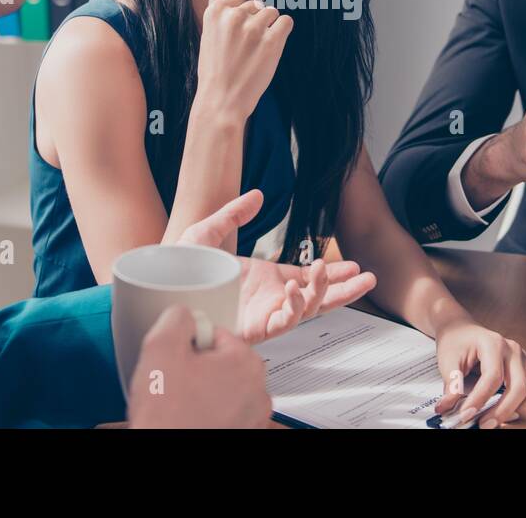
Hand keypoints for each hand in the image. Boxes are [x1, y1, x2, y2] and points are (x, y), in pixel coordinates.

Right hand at [127, 305, 271, 427]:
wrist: (162, 453)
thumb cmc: (167, 416)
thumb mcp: (160, 349)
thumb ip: (177, 318)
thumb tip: (185, 314)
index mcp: (245, 361)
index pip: (216, 334)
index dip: (189, 345)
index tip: (178, 362)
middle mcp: (258, 389)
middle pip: (222, 360)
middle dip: (198, 367)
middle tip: (176, 384)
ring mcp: (254, 416)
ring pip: (224, 387)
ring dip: (204, 390)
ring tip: (182, 403)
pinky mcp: (245, 432)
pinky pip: (227, 411)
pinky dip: (210, 411)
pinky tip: (191, 417)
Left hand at [179, 189, 377, 342]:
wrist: (156, 292)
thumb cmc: (177, 270)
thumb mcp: (206, 231)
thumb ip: (233, 213)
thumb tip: (257, 196)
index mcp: (264, 279)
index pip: (307, 278)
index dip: (332, 273)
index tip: (355, 265)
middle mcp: (267, 299)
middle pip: (316, 298)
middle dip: (344, 291)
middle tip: (368, 278)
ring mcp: (261, 314)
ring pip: (304, 311)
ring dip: (321, 293)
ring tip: (327, 271)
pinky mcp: (251, 329)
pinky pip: (282, 323)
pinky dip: (294, 308)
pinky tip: (295, 289)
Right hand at [193, 0, 292, 121]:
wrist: (221, 101)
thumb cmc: (216, 69)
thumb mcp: (209, 34)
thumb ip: (216, 7)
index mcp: (215, 12)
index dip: (241, 20)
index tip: (235, 39)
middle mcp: (234, 15)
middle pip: (256, 6)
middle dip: (255, 24)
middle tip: (245, 50)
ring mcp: (253, 27)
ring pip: (272, 12)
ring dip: (269, 29)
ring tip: (257, 51)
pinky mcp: (272, 40)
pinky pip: (286, 22)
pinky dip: (282, 33)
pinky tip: (271, 49)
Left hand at [432, 317, 525, 427]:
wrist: (463, 329)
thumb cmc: (457, 342)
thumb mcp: (447, 360)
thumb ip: (451, 384)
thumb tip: (447, 408)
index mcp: (493, 344)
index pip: (492, 377)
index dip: (480, 399)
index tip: (466, 414)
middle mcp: (514, 351)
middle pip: (519, 386)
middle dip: (503, 411)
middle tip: (484, 424)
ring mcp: (525, 359)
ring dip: (524, 409)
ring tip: (503, 418)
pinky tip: (517, 411)